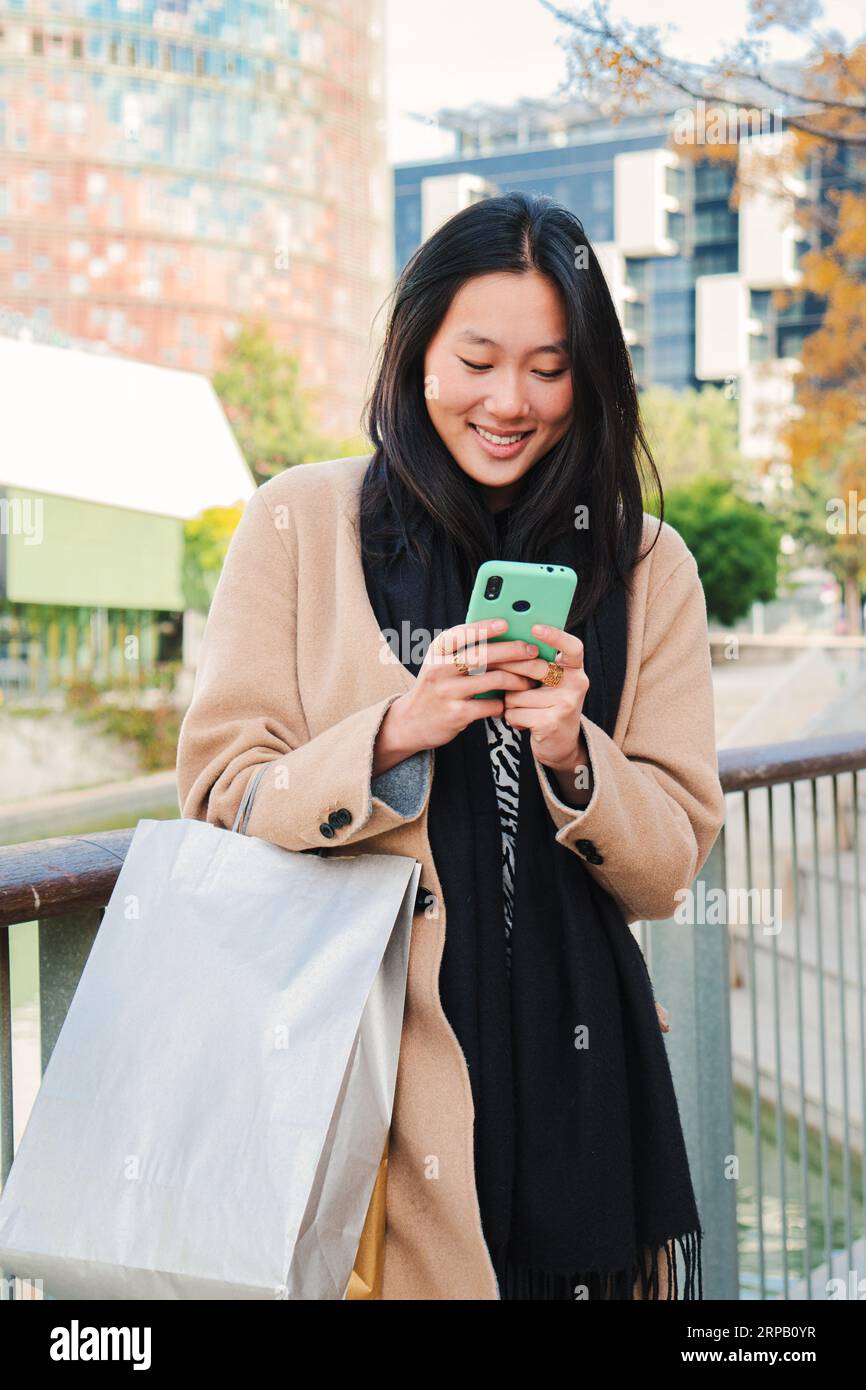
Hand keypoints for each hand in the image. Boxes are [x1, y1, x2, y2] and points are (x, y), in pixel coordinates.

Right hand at [383, 619, 538, 755]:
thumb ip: (464, 649)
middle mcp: (439, 669)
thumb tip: (504, 633)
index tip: (506, 623)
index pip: (461, 633)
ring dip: (517, 679)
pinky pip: (490, 705)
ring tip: (528, 680)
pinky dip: (503, 704)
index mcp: (438, 651)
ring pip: (493, 680)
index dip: (484, 627)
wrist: (412, 722)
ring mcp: (448, 692)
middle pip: (483, 655)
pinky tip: (507, 703)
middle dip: (513, 651)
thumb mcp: (441, 663)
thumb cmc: (436, 686)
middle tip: (532, 651)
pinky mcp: (457, 714)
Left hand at [494, 623, 589, 777]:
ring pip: (518, 693)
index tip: (535, 627)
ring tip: (518, 707)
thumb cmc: (548, 706)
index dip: (555, 636)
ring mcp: (566, 704)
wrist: (561, 745)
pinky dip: (511, 718)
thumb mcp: (550, 683)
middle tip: (491, 666)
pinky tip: (521, 722)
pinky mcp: (551, 723)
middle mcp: (576, 684)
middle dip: (508, 667)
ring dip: (509, 701)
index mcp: (575, 669)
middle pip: (534, 666)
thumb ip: (537, 664)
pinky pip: (515, 712)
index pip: (572, 647)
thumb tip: (503, 643)